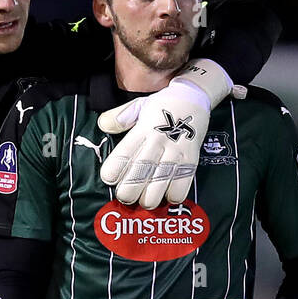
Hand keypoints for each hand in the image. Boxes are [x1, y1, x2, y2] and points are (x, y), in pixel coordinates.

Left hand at [97, 60, 233, 208]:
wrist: (195, 99)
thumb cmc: (162, 107)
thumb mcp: (138, 106)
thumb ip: (119, 118)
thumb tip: (102, 125)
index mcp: (143, 129)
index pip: (123, 154)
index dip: (113, 172)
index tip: (109, 179)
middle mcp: (158, 142)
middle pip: (138, 176)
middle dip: (128, 192)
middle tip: (125, 195)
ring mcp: (176, 153)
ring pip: (158, 186)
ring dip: (148, 199)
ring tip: (144, 199)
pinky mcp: (192, 161)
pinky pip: (181, 188)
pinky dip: (171, 196)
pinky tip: (166, 194)